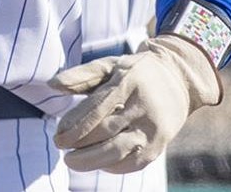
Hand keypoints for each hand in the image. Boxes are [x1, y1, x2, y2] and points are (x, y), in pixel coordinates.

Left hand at [49, 34, 222, 173]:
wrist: (178, 81)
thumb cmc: (135, 72)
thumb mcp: (110, 65)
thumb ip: (82, 75)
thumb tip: (52, 85)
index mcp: (127, 82)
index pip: (96, 109)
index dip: (74, 125)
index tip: (58, 135)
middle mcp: (142, 106)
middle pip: (106, 132)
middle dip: (79, 143)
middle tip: (60, 147)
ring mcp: (153, 127)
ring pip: (119, 151)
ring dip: (92, 160)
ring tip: (72, 161)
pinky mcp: (160, 144)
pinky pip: (134, 162)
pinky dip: (113, 166)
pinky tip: (97, 163)